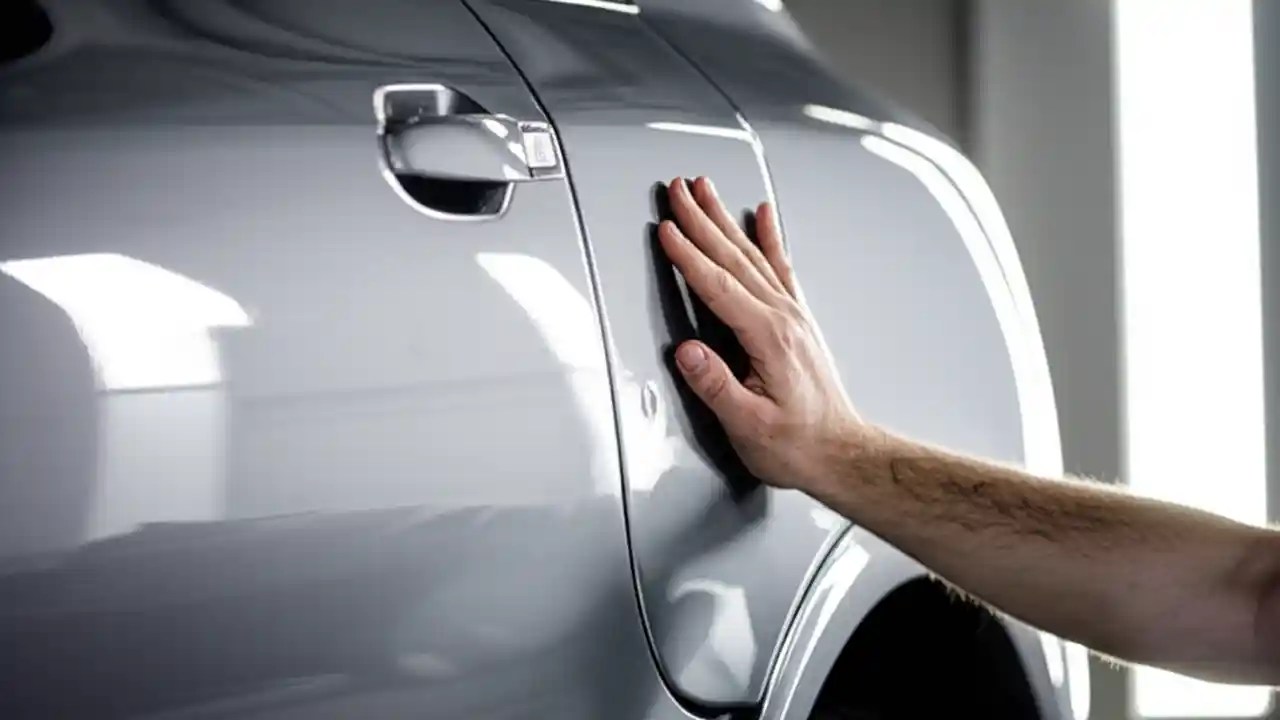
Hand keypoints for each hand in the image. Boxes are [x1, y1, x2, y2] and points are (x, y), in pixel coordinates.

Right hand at [659, 176, 874, 491]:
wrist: (843, 454)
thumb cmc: (797, 445)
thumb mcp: (749, 426)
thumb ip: (716, 386)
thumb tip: (687, 352)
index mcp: (768, 337)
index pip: (718, 285)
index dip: (688, 255)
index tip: (665, 229)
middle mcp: (784, 317)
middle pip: (733, 257)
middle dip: (700, 219)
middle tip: (677, 189)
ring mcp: (793, 315)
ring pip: (752, 254)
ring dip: (724, 219)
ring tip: (704, 189)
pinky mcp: (797, 320)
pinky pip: (780, 266)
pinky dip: (769, 237)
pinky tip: (763, 215)